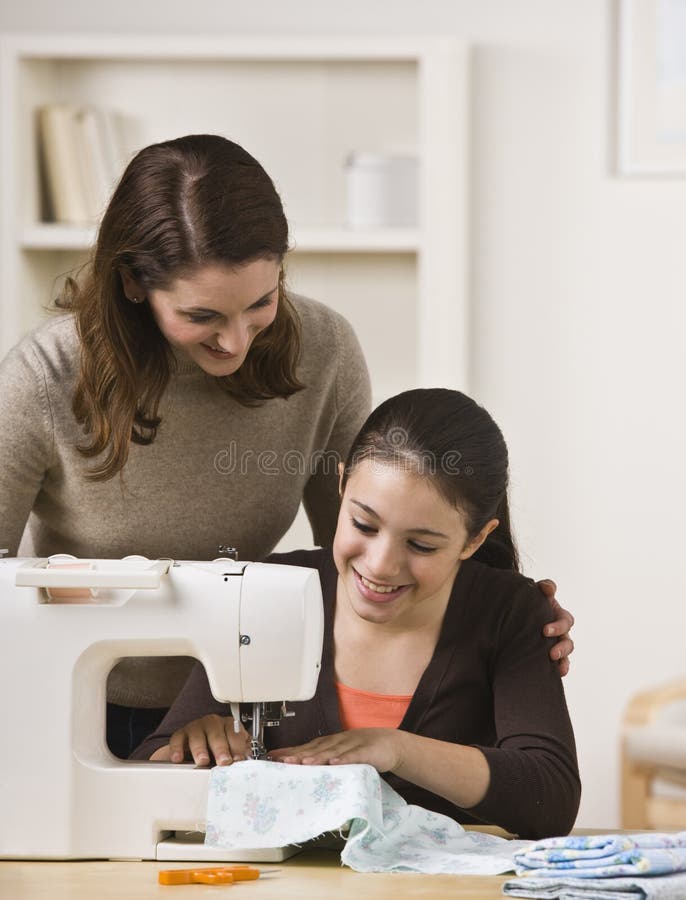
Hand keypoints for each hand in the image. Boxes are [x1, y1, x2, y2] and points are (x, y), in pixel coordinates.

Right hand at [149, 714, 249, 765]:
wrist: (198, 747)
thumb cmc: (219, 749)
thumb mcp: (232, 750)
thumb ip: (240, 754)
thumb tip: (250, 763)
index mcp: (229, 726)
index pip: (235, 734)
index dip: (238, 746)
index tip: (239, 759)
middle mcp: (213, 724)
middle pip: (217, 734)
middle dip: (221, 748)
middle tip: (224, 761)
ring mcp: (196, 727)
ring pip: (198, 736)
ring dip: (200, 749)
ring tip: (203, 761)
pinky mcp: (181, 734)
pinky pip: (178, 739)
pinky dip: (177, 749)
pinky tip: (178, 758)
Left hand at [269, 728, 404, 772]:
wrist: (389, 744)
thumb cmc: (361, 751)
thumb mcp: (340, 756)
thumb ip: (323, 762)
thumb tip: (300, 772)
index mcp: (329, 743)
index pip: (306, 747)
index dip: (290, 751)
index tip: (272, 757)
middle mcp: (337, 742)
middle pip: (316, 748)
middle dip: (299, 754)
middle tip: (283, 761)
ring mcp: (352, 745)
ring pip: (332, 751)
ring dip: (317, 757)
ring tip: (304, 763)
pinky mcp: (367, 752)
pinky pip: (354, 755)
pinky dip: (344, 758)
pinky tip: (334, 763)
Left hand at [537, 578, 574, 675]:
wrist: (517, 613)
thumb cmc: (529, 602)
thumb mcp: (536, 592)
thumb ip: (544, 588)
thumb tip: (547, 588)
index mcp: (558, 615)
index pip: (565, 620)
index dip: (558, 626)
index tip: (544, 631)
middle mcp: (560, 630)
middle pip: (568, 639)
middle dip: (561, 646)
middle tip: (550, 652)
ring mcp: (557, 642)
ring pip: (566, 651)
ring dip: (563, 657)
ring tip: (553, 661)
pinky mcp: (552, 654)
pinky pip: (562, 663)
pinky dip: (562, 668)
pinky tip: (558, 673)